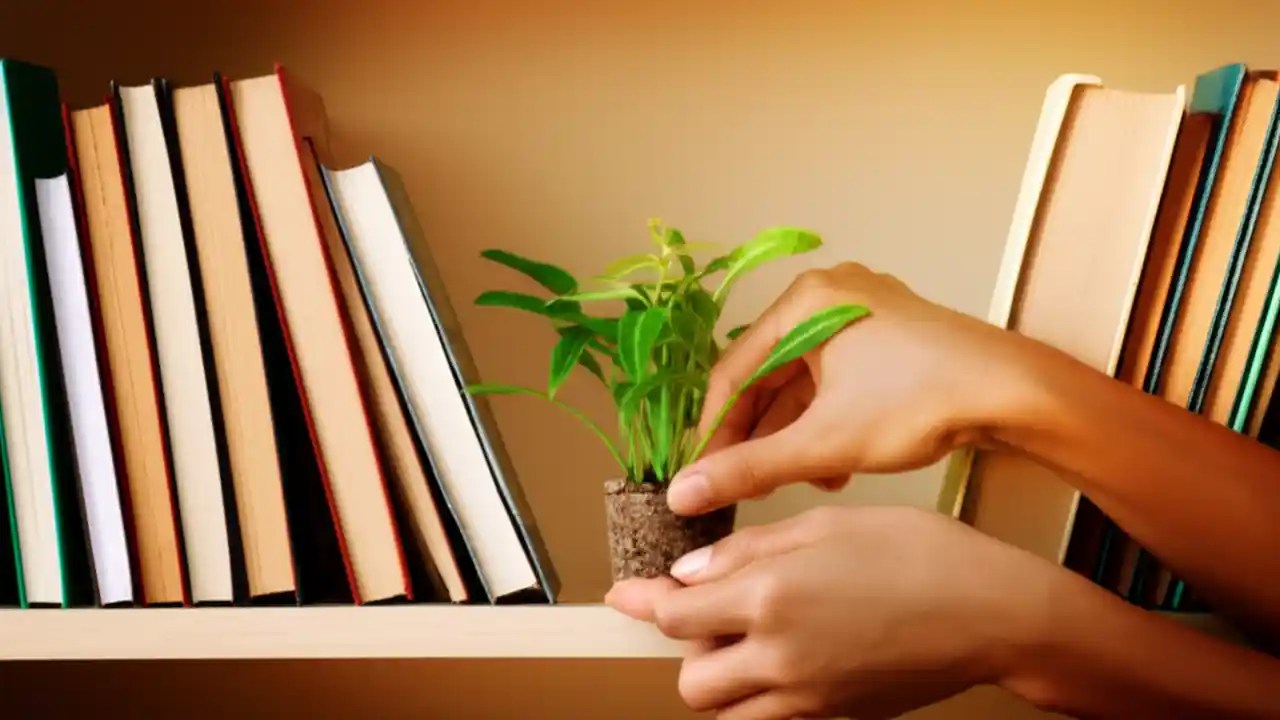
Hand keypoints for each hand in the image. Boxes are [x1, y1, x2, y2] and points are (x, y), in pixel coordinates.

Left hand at [606, 505, 1066, 718]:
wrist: (993, 614)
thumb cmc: (921, 554)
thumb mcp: (825, 524)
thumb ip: (748, 550)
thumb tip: (691, 572)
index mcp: (771, 597)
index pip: (677, 616)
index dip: (645, 601)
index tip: (626, 593)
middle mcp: (780, 657)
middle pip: (691, 679)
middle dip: (689, 646)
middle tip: (713, 611)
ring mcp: (808, 696)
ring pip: (726, 711)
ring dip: (719, 678)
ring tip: (747, 638)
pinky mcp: (835, 716)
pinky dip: (758, 698)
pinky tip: (784, 658)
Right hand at [669, 262, 1034, 514]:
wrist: (1017, 395)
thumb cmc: (921, 403)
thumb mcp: (824, 442)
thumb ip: (749, 468)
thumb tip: (683, 493)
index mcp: (805, 301)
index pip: (734, 371)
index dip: (713, 431)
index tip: (700, 477)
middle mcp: (829, 293)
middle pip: (769, 374)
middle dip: (759, 436)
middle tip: (745, 486)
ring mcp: (863, 309)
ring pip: (805, 380)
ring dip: (795, 435)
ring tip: (801, 483)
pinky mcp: (890, 332)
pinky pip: (837, 376)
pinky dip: (828, 419)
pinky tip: (836, 466)